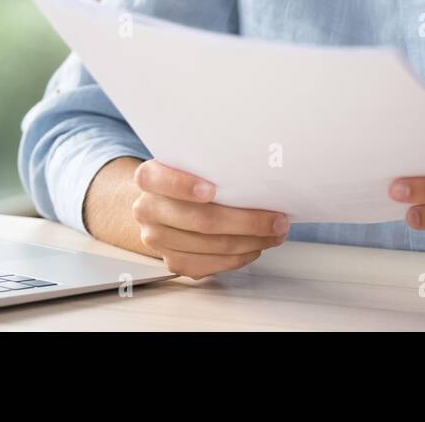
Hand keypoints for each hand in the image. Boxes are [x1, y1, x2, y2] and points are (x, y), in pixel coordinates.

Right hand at [132, 159, 288, 279]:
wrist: (163, 202)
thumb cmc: (186, 176)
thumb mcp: (190, 161)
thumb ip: (209, 164)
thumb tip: (259, 167)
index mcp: (149, 178)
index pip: (160, 179)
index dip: (185, 186)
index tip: (212, 190)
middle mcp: (147, 209)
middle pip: (201, 220)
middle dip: (247, 221)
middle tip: (277, 219)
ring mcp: (157, 239)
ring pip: (211, 245)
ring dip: (251, 241)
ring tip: (275, 233)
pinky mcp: (172, 261)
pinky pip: (210, 264)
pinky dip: (239, 257)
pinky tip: (256, 246)